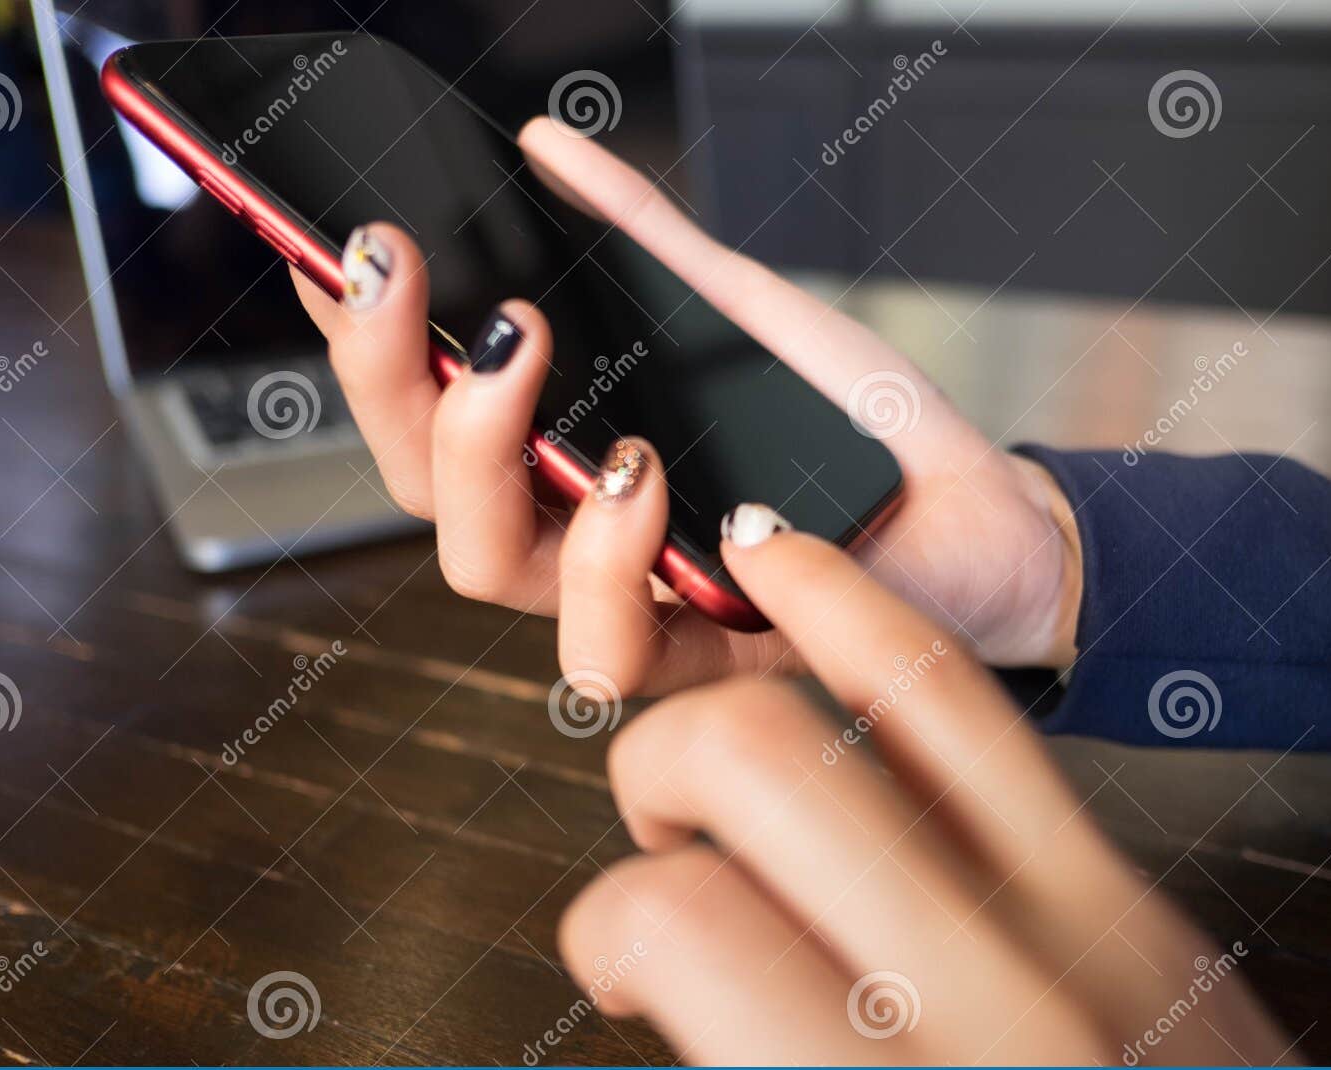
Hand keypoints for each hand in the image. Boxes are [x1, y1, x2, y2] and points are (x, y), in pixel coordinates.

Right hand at [291, 117, 1082, 697]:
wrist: (986, 520)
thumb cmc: (863, 430)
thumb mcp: (749, 310)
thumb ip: (649, 241)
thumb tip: (546, 148)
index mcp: (573, 454)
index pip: (431, 408)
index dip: (367, 339)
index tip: (344, 246)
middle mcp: (580, 533)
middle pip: (425, 489)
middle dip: (390, 377)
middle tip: (401, 272)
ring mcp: (632, 598)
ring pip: (484, 568)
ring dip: (485, 455)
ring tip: (530, 358)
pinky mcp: (700, 659)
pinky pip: (608, 650)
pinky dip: (613, 557)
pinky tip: (651, 476)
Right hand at [556, 522, 1289, 1064]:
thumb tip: (658, 970)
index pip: (672, 913)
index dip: (609, 924)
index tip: (626, 955)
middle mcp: (997, 997)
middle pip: (755, 756)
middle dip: (662, 773)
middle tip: (669, 842)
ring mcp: (1086, 923)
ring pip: (872, 685)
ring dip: (754, 676)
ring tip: (720, 726)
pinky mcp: (1134, 891)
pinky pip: (977, 710)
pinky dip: (866, 622)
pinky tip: (802, 577)